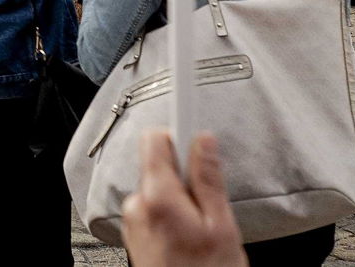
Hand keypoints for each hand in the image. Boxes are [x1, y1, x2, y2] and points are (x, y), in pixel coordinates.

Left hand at [120, 131, 244, 266]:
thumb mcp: (220, 226)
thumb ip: (208, 180)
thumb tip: (204, 140)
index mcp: (157, 197)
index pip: (156, 140)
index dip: (177, 128)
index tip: (190, 115)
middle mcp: (137, 205)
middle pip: (158, 164)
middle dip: (184, 175)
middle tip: (208, 204)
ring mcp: (133, 220)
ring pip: (157, 188)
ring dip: (179, 198)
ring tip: (200, 229)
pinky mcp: (135, 234)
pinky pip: (153, 208)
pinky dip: (171, 214)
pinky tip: (188, 237)